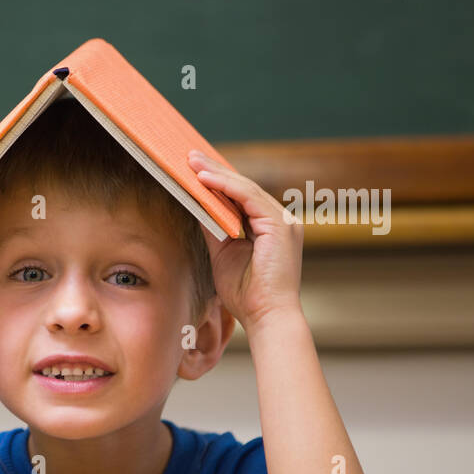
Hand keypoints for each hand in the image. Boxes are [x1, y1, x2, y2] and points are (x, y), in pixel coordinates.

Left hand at [188, 149, 303, 329]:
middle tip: (189, 157)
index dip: (219, 182)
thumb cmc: (246, 294)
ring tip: (192, 163)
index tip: (194, 170)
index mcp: (270, 227)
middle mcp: (280, 220)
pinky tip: (205, 180)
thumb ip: (215, 229)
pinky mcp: (280, 225)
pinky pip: (249, 197)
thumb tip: (198, 206)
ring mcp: (284, 221)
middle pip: (243, 188)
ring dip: (216, 174)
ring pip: (245, 188)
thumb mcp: (223, 254)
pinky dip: (226, 187)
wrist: (265, 317)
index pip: (242, 197)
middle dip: (215, 171)